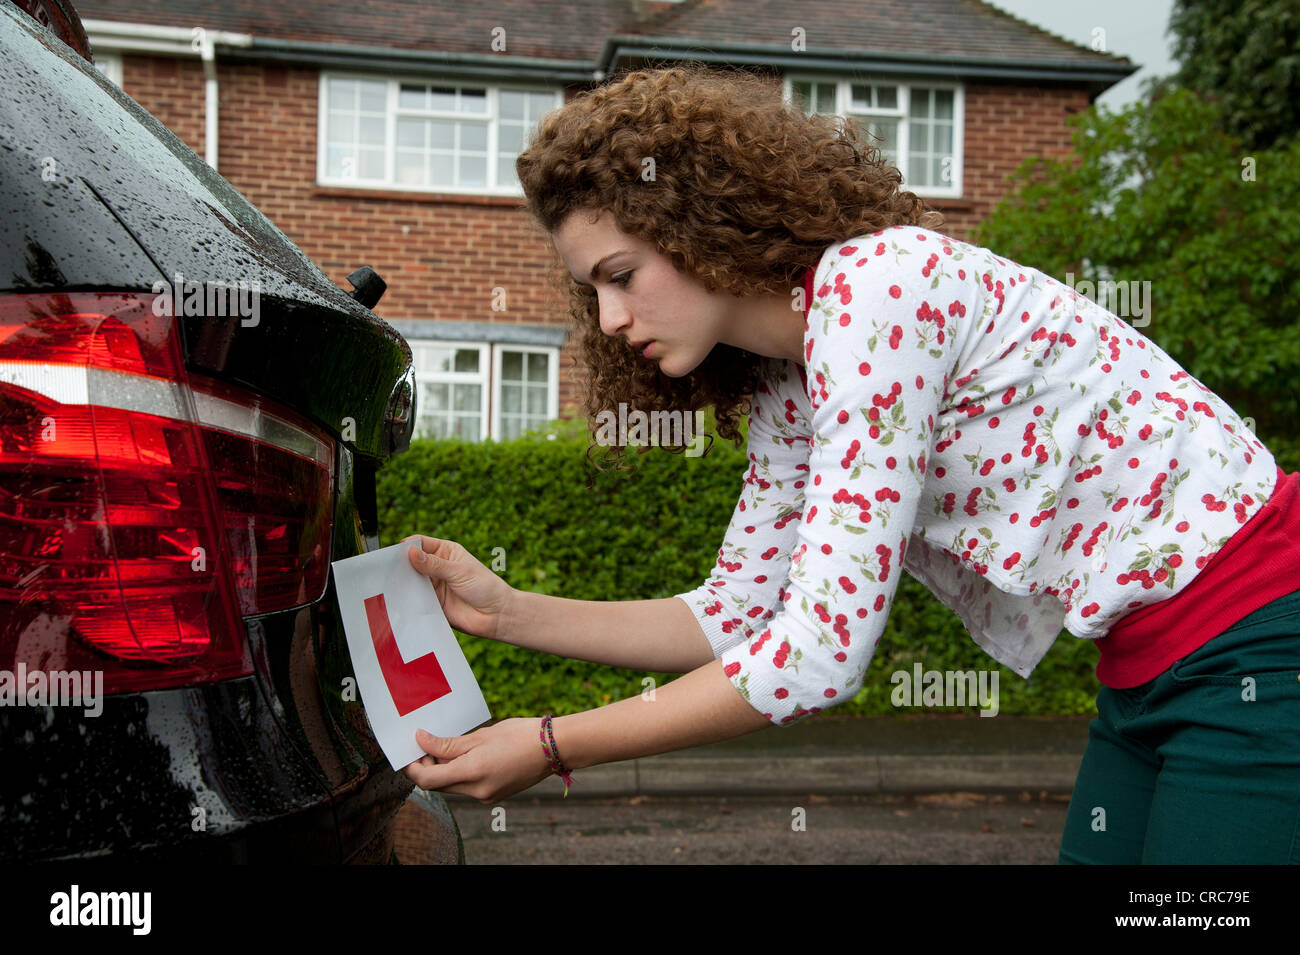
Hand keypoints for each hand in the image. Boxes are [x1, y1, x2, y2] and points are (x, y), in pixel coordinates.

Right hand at [401, 534, 514, 639]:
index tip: (396, 552)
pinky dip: (409, 599)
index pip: (421, 543)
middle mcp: (438, 567)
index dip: (408, 546)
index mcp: (446, 552)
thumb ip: (434, 564)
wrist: (496, 615)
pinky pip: (416, 599)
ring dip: (405, 583)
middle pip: (413, 562)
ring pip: (412, 581)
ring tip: (394, 585)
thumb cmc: (485, 587)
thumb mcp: (459, 571)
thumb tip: (410, 552)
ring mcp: (434, 585)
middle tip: (390, 570)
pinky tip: (402, 600)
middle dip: (402, 565)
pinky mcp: (432, 603)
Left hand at [402, 720, 552, 803]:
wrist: (554, 748)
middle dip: (426, 767)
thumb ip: (448, 743)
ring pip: (452, 787)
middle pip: (438, 785)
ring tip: (447, 746)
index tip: (408, 751)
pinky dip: (460, 773)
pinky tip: (466, 755)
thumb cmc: (520, 735)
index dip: (412, 767)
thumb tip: (421, 741)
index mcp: (472, 773)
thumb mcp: (481, 736)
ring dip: (443, 770)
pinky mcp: (495, 795)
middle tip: (425, 745)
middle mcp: (477, 791)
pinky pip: (468, 787)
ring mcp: (487, 796)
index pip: (428, 779)